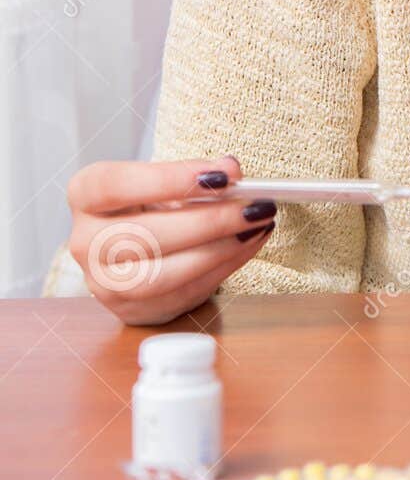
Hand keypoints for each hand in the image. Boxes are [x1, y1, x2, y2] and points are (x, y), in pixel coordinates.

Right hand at [68, 156, 274, 325]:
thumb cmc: (151, 206)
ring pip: (161, 274)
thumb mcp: (167, 181)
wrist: (135, 251)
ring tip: (255, 226)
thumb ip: (196, 174)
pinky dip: (223, 268)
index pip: (116, 185)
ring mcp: (103, 282)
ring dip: (219, 250)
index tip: (222, 176)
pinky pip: (181, 294)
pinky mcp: (131, 310)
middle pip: (145, 235)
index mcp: (86, 195)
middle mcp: (85, 241)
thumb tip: (231, 169)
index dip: (170, 180)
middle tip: (253, 206)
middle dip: (210, 220)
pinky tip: (248, 245)